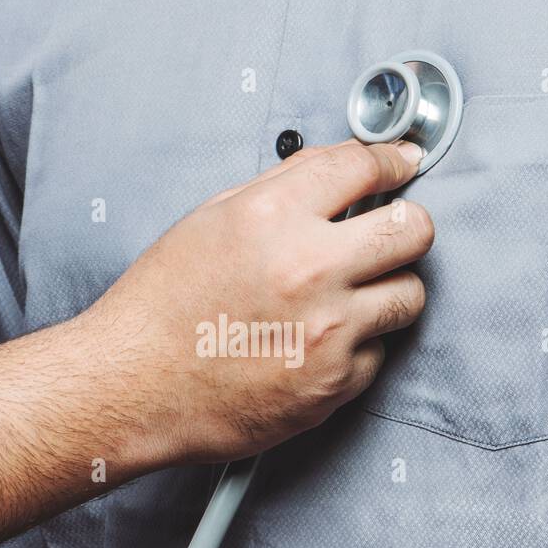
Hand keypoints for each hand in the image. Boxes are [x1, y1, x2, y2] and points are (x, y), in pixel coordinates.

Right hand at [79, 138, 433, 465]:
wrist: (133, 386)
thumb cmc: (162, 307)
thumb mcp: (211, 220)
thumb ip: (282, 188)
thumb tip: (339, 167)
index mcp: (273, 217)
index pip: (365, 168)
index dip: (392, 161)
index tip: (403, 164)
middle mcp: (308, 269)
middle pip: (414, 229)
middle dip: (408, 224)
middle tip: (393, 231)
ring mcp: (328, 331)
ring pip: (410, 295)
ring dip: (389, 289)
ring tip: (351, 295)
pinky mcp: (333, 383)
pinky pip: (379, 353)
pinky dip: (357, 347)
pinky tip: (316, 343)